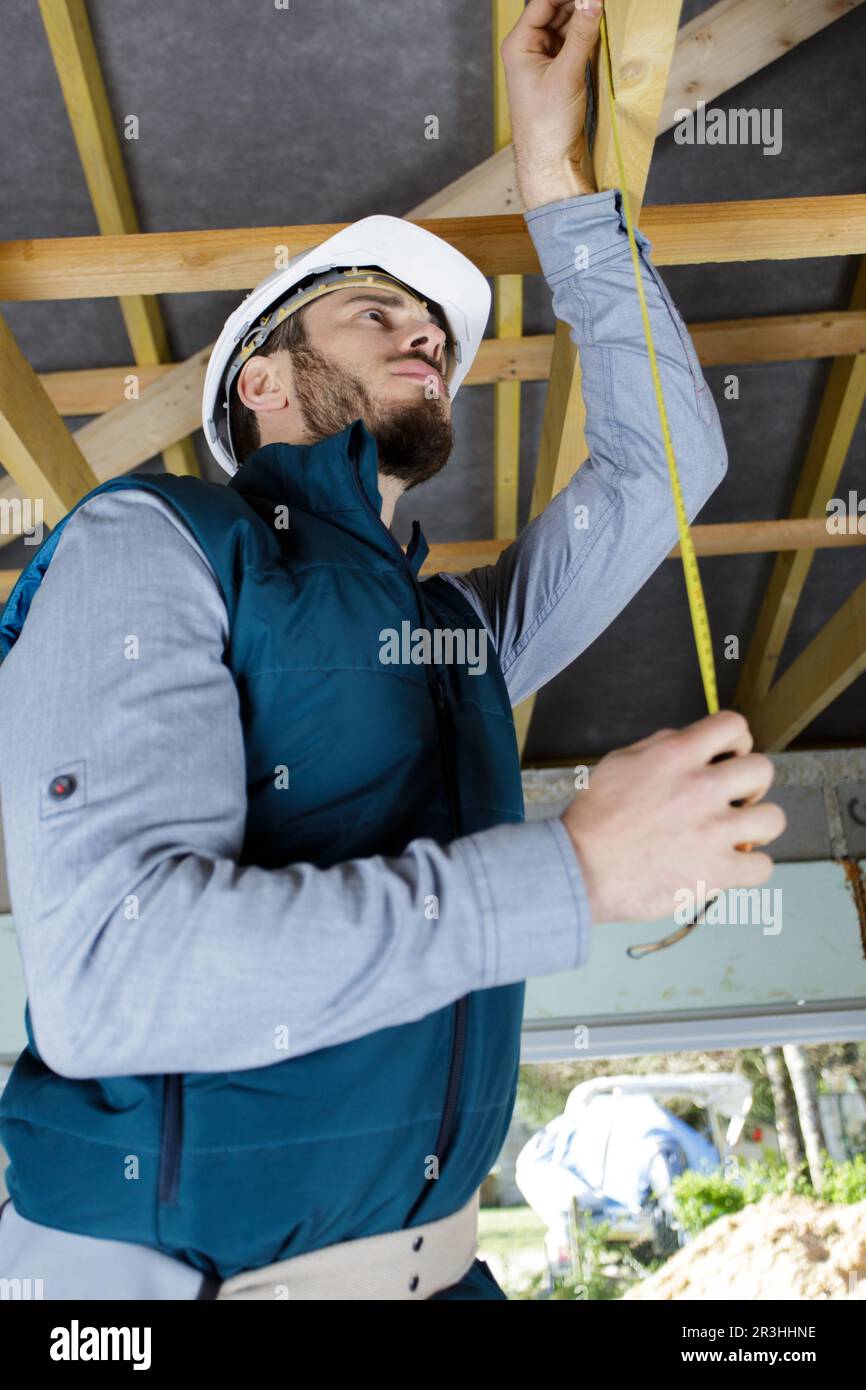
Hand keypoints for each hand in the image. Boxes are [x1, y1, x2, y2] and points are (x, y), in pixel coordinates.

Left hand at [500, 0, 603, 208]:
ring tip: (605, 12)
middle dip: (579, 4)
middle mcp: (529, 49)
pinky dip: (588, 36)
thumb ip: (581, 34)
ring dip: (585, 18)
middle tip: (601, 4)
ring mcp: (544, 61)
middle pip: (557, 10)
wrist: (550, 162)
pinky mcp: (559, 73)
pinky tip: (602, 31)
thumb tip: (592, 0)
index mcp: (519, 45)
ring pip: (567, 26)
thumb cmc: (547, 126)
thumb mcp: (567, 74)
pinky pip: (574, 44)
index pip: (544, 2)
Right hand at [560, 710, 786, 922]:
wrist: (579, 869)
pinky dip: (750, 867)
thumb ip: (662, 748)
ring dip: (757, 826)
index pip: (734, 725)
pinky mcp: (716, 871)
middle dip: (751, 783)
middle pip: (763, 769)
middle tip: (734, 799)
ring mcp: (712, 832)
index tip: (730, 757)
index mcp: (675, 756)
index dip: (738, 741)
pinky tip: (730, 865)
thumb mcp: (620, 762)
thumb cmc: (594, 820)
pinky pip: (762, 866)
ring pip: (774, 819)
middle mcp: (700, 789)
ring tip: (737, 834)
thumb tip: (692, 744)